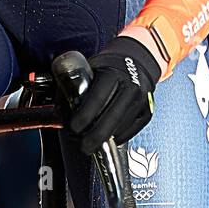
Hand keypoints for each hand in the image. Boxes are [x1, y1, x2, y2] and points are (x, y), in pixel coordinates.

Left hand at [68, 35, 162, 151]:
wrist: (136, 61)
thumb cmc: (108, 67)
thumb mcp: (90, 69)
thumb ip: (75, 88)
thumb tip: (61, 113)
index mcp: (113, 73)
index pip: (97, 98)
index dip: (84, 116)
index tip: (73, 127)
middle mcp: (131, 87)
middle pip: (111, 118)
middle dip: (95, 137)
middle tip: (83, 146)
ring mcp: (142, 100)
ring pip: (121, 128)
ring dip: (104, 139)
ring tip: (90, 142)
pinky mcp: (147, 112)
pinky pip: (130, 132)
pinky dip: (116, 138)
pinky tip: (107, 137)